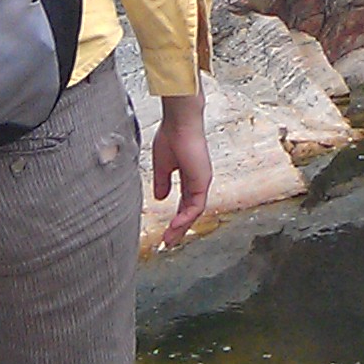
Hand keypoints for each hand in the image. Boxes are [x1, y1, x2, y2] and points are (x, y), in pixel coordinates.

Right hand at [152, 94, 211, 246]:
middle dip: (179, 228)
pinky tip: (175, 225)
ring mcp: (202, 180)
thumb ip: (162, 182)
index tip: (166, 230)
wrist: (180, 121)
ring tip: (169, 238)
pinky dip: (185, 218)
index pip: (184, 203)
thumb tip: (160, 198)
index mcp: (189, 175)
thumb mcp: (163, 164)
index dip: (176, 218)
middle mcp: (198, 180)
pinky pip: (196, 206)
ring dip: (182, 227)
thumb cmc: (172, 134)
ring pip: (194, 212)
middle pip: (190, 211)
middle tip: (169, 241)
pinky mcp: (202, 180)